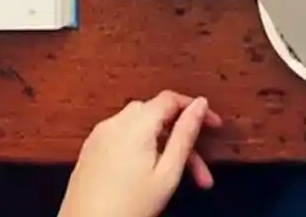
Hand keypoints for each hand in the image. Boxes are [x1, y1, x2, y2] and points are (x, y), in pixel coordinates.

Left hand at [59, 91, 222, 216]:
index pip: (170, 99)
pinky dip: (140, 147)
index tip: (213, 124)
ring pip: (139, 127)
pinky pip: (122, 136)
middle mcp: (115, 123)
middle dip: (180, 137)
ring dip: (161, 145)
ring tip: (173, 177)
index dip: (194, 108)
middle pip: (156, 115)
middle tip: (199, 169)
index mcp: (136, 124)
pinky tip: (146, 173)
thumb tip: (200, 105)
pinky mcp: (91, 149)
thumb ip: (186, 135)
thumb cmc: (127, 208)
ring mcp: (99, 135)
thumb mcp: (168, 173)